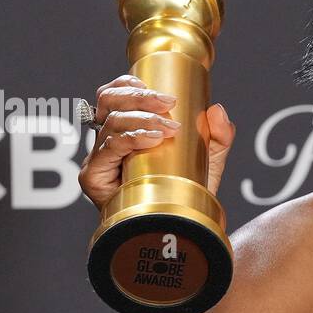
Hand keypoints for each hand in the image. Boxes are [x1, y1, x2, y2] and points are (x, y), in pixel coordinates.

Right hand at [78, 74, 235, 210]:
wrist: (182, 228)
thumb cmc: (186, 192)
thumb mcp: (210, 159)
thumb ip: (218, 134)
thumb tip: (216, 109)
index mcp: (127, 129)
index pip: (116, 95)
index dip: (130, 84)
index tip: (160, 90)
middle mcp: (109, 141)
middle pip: (108, 102)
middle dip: (139, 97)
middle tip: (168, 103)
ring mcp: (99, 159)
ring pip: (110, 123)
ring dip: (141, 119)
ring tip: (168, 128)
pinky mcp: (93, 177)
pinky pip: (108, 148)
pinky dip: (130, 139)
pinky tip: (151, 139)